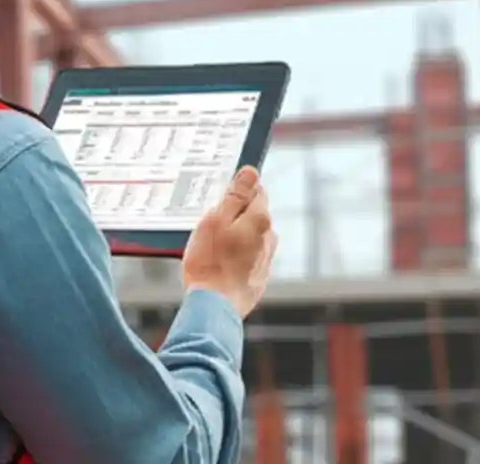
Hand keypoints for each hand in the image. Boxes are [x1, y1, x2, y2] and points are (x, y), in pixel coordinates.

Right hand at [182, 166, 276, 318]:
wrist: (215, 306)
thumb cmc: (210, 263)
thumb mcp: (215, 220)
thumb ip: (235, 195)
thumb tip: (251, 172)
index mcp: (260, 219)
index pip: (256, 190)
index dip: (237, 190)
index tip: (220, 198)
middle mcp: (269, 237)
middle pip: (254, 213)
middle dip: (235, 214)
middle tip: (210, 224)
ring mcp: (265, 258)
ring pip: (251, 235)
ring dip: (236, 235)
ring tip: (212, 246)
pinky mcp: (259, 276)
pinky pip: (249, 256)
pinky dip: (236, 254)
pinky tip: (220, 262)